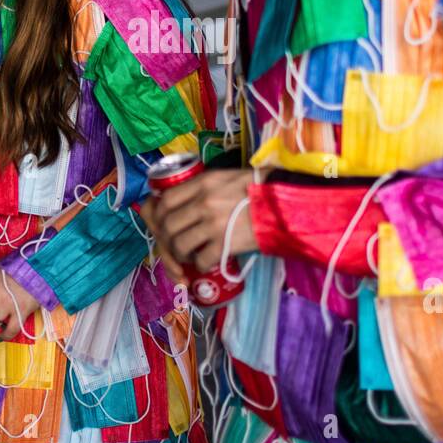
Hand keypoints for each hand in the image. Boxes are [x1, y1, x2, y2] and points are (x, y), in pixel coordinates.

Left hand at [139, 169, 257, 281]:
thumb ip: (202, 187)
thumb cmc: (258, 189)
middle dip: (166, 240)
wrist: (284, 205)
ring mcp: (213, 224)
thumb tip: (181, 201)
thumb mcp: (226, 178)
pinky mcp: (225, 244)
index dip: (158, 215)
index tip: (163, 223)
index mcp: (203, 183)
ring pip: (179, 245)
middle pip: (167, 225)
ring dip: (180, 255)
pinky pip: (200, 260)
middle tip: (175, 245)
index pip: (166, 200)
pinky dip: (199, 265)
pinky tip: (206, 262)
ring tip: (189, 256)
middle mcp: (203, 202)